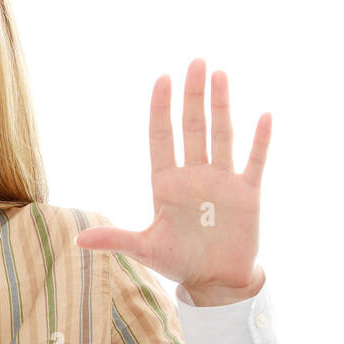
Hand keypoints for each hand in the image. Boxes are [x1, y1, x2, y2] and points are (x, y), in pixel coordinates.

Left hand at [75, 58, 268, 304]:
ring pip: (222, 135)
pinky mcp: (247, 193)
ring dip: (221, 106)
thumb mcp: (145, 251)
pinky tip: (264, 116)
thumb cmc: (179, 263)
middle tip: (195, 61)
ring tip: (219, 74)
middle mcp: (194, 175)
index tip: (162, 78)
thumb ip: (116, 240)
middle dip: (193, 95)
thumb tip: (78, 240)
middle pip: (193, 127)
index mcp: (166, 183)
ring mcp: (221, 181)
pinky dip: (260, 141)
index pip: (162, 138)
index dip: (161, 109)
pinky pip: (254, 162)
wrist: (216, 282)